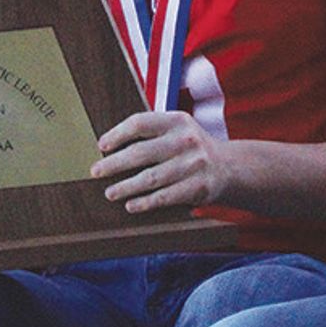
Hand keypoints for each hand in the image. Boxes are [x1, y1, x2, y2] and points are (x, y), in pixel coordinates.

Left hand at [91, 111, 226, 212]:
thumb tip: (109, 146)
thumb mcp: (177, 130)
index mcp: (177, 121)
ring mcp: (194, 164)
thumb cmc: (191, 148)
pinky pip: (166, 197)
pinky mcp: (199, 187)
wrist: (230, 167)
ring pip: (152, 178)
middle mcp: (186, 140)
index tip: (101, 145)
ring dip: (127, 187)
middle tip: (95, 171)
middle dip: (114, 163)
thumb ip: (151, 133)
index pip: (141, 122)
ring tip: (110, 192)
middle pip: (142, 152)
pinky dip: (146, 202)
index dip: (118, 133)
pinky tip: (131, 205)